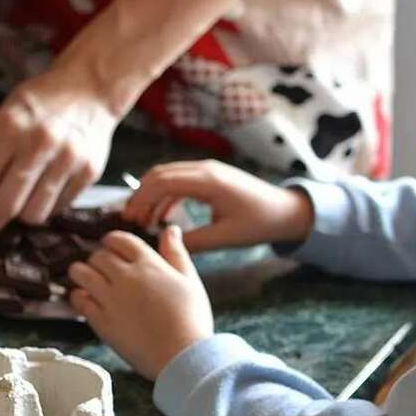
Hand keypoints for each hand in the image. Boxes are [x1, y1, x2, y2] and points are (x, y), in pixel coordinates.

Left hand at [0, 66, 118, 251]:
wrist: (90, 87)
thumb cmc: (38, 106)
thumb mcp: (5, 118)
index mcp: (10, 127)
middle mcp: (40, 144)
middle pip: (6, 206)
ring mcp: (68, 160)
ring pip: (33, 215)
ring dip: (20, 215)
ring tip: (19, 198)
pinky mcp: (89, 173)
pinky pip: (57, 209)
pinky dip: (45, 206)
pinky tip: (43, 188)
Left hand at [69, 228, 212, 379]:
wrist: (182, 356)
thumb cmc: (191, 320)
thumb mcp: (189, 281)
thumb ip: (176, 253)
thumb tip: (170, 229)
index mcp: (149, 264)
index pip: (120, 240)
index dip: (112, 241)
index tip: (110, 247)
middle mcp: (126, 277)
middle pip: (98, 256)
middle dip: (98, 259)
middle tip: (101, 268)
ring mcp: (111, 299)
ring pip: (81, 273)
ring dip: (80, 273)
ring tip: (86, 280)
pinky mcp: (101, 321)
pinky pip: (78, 300)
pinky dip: (78, 296)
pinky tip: (86, 300)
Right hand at [121, 160, 314, 252]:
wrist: (286, 210)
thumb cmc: (259, 223)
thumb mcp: (224, 237)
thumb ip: (192, 242)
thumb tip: (162, 246)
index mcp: (208, 181)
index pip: (162, 182)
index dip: (140, 199)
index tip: (128, 219)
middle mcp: (205, 169)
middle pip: (159, 174)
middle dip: (140, 195)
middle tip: (129, 220)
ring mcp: (207, 170)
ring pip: (167, 176)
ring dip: (151, 196)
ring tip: (142, 221)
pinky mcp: (210, 177)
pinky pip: (179, 181)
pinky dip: (165, 196)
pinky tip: (162, 217)